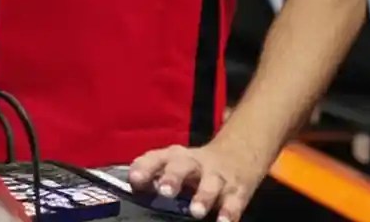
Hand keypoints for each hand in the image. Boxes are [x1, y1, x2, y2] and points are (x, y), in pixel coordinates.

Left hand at [127, 140, 268, 221]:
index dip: (144, 168)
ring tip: (196, 212)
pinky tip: (223, 221)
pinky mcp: (236, 189)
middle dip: (173, 177)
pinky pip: (233, 201)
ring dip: (203, 196)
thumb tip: (132, 191)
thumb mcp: (173, 166)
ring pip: (210, 183)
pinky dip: (229, 211)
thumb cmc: (194, 167)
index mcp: (173, 157)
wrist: (237, 154)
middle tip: (165, 191)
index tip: (135, 180)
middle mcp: (194, 163)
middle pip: (182, 165)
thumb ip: (152, 176)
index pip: (155, 158)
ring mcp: (216, 176)